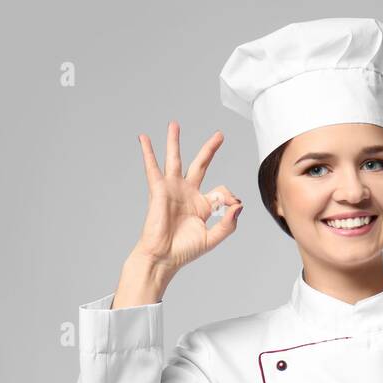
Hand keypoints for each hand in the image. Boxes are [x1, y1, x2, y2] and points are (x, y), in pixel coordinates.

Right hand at [130, 120, 241, 272]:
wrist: (163, 258)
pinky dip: (148, 152)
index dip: (230, 196)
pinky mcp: (159, 190)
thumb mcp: (213, 238)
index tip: (232, 206)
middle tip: (219, 135)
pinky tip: (143, 138)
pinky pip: (152, 167)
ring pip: (175, 160)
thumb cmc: (184, 251)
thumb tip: (239, 205)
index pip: (222, 189)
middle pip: (200, 165)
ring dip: (174, 141)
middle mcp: (188, 194)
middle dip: (209, 149)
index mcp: (202, 205)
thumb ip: (228, 224)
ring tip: (174, 124)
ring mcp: (173, 190)